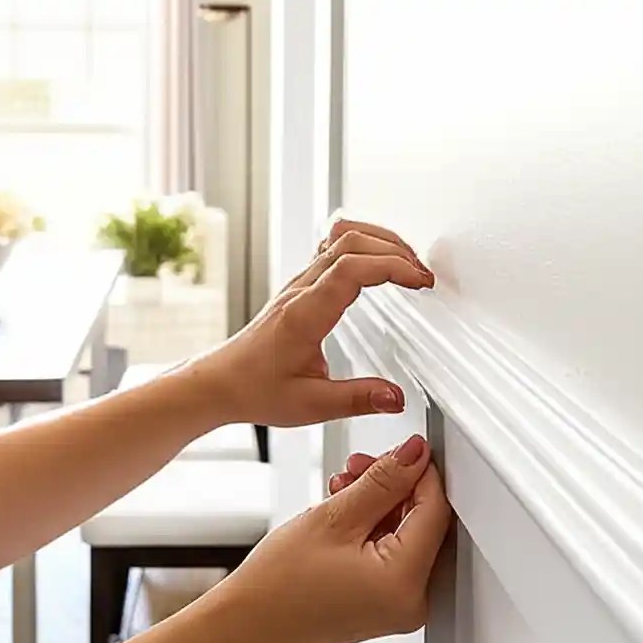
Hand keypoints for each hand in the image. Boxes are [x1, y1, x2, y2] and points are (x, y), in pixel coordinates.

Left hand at [195, 218, 433, 426]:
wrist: (219, 383)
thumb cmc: (255, 391)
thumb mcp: (310, 406)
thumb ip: (357, 400)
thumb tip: (396, 397)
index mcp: (304, 314)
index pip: (353, 268)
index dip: (393, 266)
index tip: (420, 281)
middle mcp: (300, 291)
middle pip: (351, 241)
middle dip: (395, 250)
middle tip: (422, 275)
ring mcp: (299, 284)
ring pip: (340, 236)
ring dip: (379, 241)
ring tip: (407, 262)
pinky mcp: (300, 287)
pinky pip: (332, 248)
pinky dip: (363, 247)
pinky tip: (378, 264)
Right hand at [215, 434, 450, 642]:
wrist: (246, 625)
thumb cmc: (277, 586)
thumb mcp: (335, 518)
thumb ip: (383, 481)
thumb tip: (413, 455)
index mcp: (404, 584)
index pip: (435, 511)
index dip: (422, 471)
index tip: (408, 448)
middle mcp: (411, 603)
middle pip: (423, 524)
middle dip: (397, 486)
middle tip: (365, 464)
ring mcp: (397, 607)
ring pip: (407, 536)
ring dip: (382, 504)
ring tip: (346, 486)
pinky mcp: (383, 605)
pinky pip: (393, 556)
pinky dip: (375, 528)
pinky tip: (348, 511)